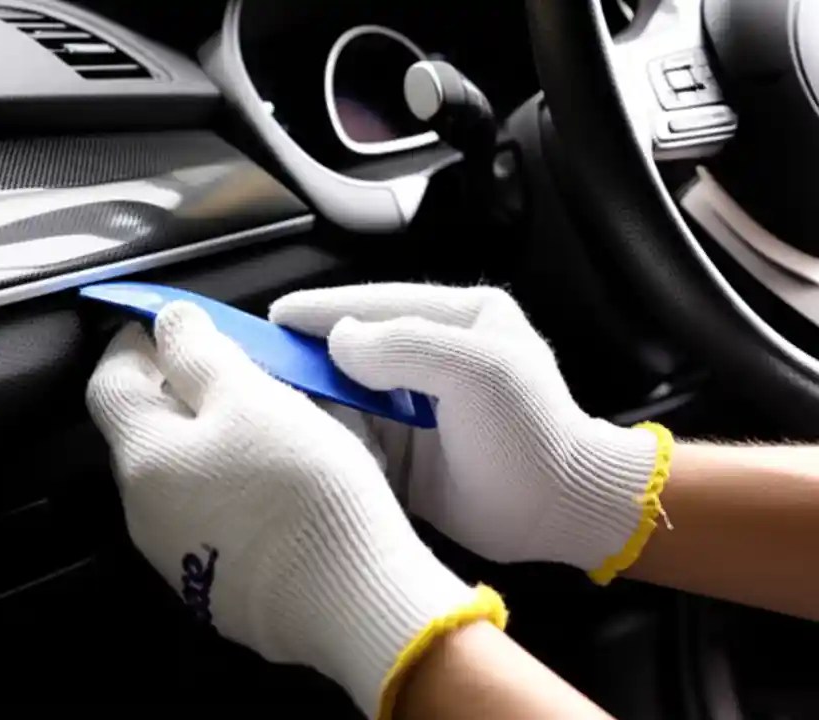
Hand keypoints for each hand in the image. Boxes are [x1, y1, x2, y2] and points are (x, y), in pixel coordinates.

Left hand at [86, 302, 504, 717]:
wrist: (350, 602)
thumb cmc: (298, 491)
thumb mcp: (251, 398)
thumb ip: (199, 354)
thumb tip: (167, 323)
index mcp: (142, 458)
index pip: (109, 383)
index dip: (136, 344)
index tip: (175, 328)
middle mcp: (143, 511)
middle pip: (145, 431)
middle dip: (182, 391)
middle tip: (238, 370)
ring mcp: (177, 554)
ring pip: (182, 476)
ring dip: (211, 442)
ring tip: (271, 426)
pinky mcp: (215, 586)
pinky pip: (211, 517)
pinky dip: (232, 487)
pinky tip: (280, 485)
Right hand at [270, 284, 670, 583]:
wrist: (562, 515)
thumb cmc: (531, 436)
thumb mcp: (479, 372)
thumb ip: (406, 346)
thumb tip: (340, 341)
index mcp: (460, 318)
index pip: (376, 304)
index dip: (323, 310)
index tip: (275, 316)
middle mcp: (435, 354)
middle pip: (355, 346)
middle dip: (312, 355)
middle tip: (263, 362)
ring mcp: (420, 402)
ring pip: (348, 391)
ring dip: (319, 399)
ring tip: (280, 400)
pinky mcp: (408, 447)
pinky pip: (355, 432)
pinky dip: (334, 435)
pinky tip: (311, 438)